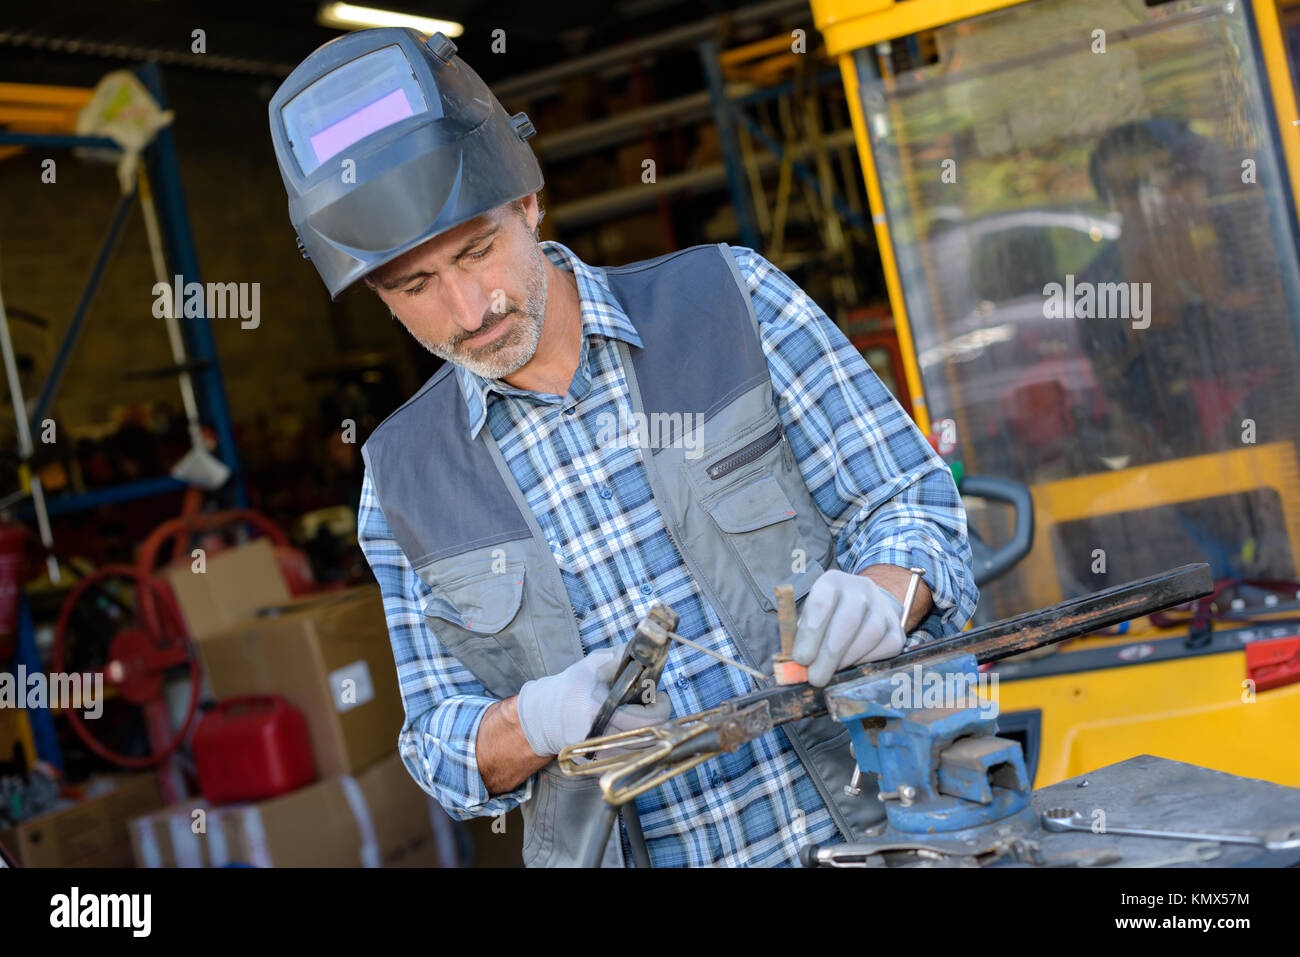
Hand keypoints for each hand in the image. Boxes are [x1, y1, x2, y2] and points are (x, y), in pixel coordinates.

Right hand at [515, 645, 671, 756]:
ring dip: (648, 734)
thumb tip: (645, 653)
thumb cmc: (571, 687)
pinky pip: (627, 758)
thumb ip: (620, 656)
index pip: (646, 721)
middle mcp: (597, 737)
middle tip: (652, 707)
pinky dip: (634, 745)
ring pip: (640, 751)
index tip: (660, 697)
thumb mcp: (592, 663)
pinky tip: (628, 730)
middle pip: (648, 738)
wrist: (544, 715)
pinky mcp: (595, 764)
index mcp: (597, 710)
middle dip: (657, 720)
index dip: (661, 709)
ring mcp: (596, 755)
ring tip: (640, 717)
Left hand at [792, 570, 904, 686]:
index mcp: (832, 582)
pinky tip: (851, 664)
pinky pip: (886, 646)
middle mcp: (860, 589)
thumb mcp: (809, 617)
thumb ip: (800, 638)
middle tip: (815, 677)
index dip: (810, 634)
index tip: (801, 659)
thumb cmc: (828, 616)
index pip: (821, 603)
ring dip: (847, 659)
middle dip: (829, 654)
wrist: (864, 606)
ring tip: (831, 672)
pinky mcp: (896, 627)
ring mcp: (882, 606)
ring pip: (870, 633)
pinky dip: (867, 660)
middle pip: (848, 621)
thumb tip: (793, 668)